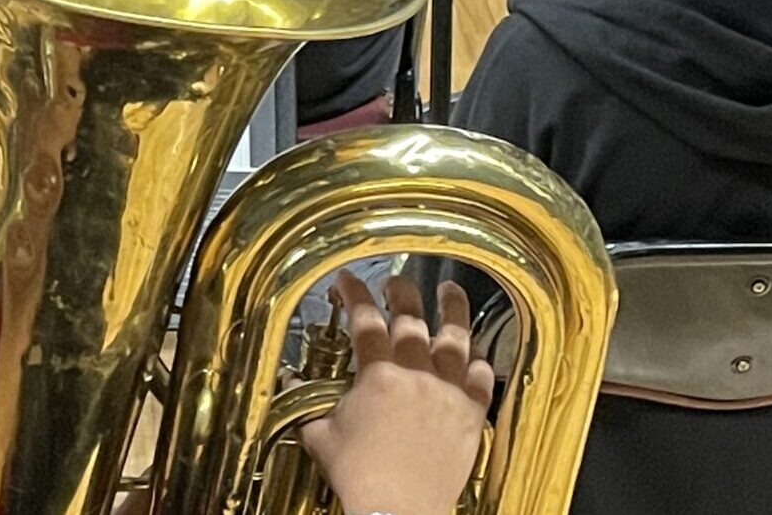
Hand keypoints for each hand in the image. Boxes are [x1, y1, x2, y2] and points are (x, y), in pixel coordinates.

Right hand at [300, 271, 493, 514]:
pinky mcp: (470, 415)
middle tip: (395, 282)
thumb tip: (289, 379)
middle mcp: (415, 375)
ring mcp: (446, 392)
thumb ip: (306, 402)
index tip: (347, 279)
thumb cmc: (358, 477)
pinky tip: (474, 353)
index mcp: (377, 376)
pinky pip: (481, 378)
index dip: (355, 293)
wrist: (398, 511)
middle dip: (400, 292)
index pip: (364, 321)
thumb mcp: (320, 436)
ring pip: (455, 338)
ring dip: (452, 309)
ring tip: (449, 290)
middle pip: (410, 319)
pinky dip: (478, 362)